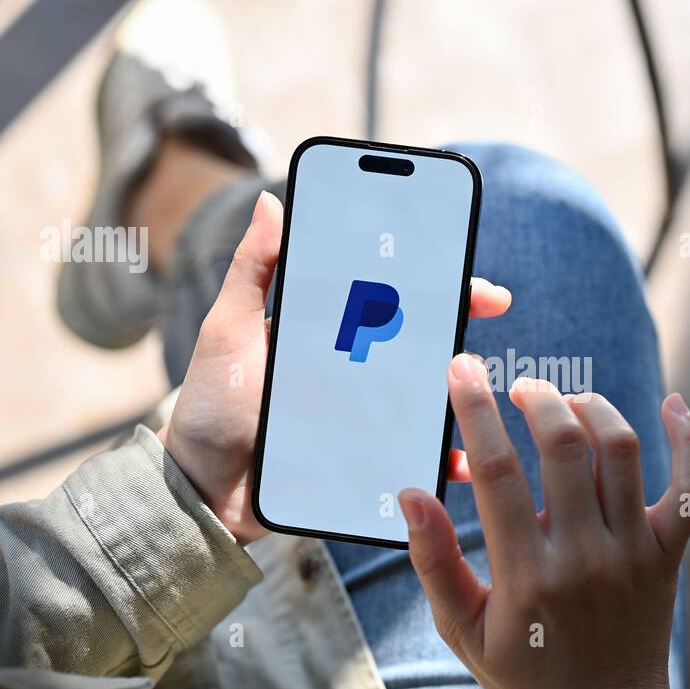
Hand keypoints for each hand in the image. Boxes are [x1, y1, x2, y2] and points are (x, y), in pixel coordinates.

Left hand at [159, 190, 511, 542]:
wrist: (201, 487)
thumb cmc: (211, 405)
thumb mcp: (228, 330)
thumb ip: (251, 270)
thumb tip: (270, 200)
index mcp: (326, 331)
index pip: (386, 295)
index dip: (426, 276)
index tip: (460, 264)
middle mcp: (353, 369)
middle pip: (418, 339)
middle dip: (458, 319)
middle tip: (488, 304)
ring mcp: (364, 415)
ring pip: (426, 397)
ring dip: (461, 388)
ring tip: (477, 382)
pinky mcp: (367, 460)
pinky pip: (413, 457)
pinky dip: (442, 458)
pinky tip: (461, 459)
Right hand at [398, 356, 689, 688]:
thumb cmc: (524, 672)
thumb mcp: (462, 629)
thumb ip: (433, 561)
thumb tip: (411, 493)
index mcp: (527, 573)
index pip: (498, 470)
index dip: (476, 409)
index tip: (463, 370)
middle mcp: (584, 555)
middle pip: (564, 445)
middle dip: (536, 398)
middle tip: (519, 387)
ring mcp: (634, 552)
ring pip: (622, 451)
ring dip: (593, 408)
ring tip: (568, 402)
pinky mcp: (669, 554)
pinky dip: (689, 439)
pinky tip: (673, 405)